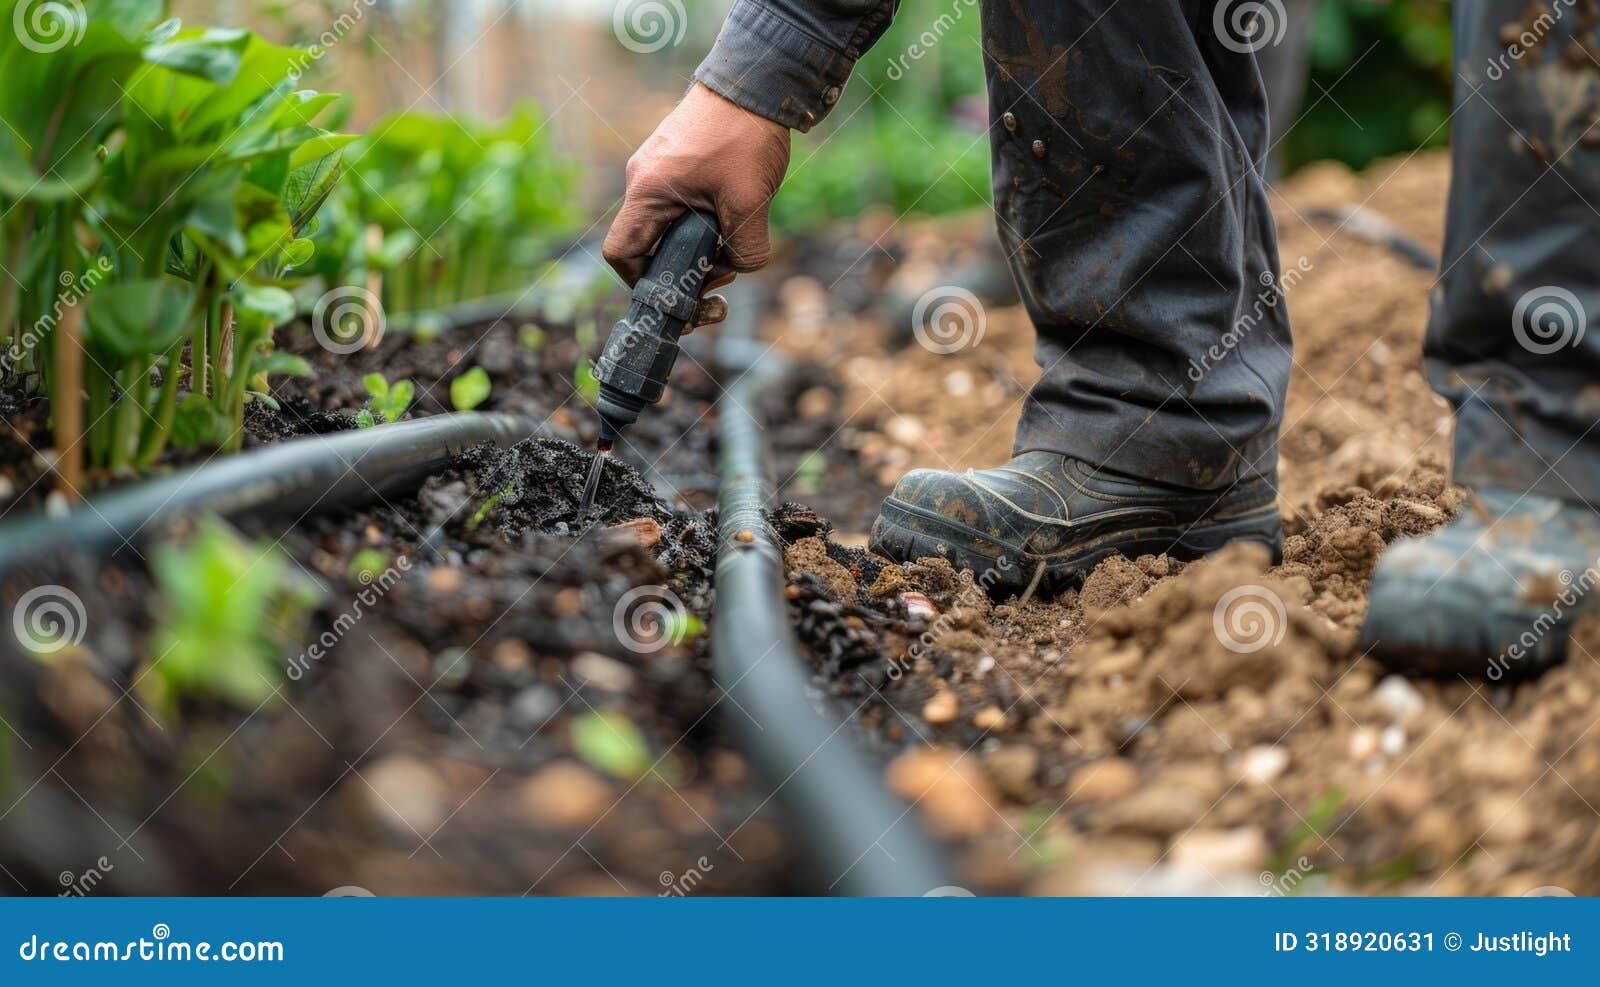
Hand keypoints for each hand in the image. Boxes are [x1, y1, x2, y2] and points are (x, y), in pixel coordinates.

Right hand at [603, 83, 790, 301]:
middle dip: (681, 268)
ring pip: (666, 227)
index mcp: (647, 192)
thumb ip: (745, 252)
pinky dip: (702, 222)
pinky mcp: (675, 163)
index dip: (643, 282)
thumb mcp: (750, 203)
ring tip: (733, 239)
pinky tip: (732, 216)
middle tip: (720, 273)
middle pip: (645, 245)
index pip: (620, 254)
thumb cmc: (745, 135)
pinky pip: (678, 206)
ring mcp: (657, 170)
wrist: (756, 81)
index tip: (679, 292)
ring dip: (697, 244)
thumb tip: (734, 272)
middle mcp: (643, 181)